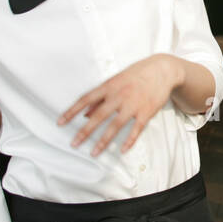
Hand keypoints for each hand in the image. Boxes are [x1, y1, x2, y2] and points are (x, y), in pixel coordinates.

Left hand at [58, 53, 182, 155]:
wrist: (162, 69)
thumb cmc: (137, 74)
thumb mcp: (116, 80)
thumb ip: (101, 97)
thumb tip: (85, 113)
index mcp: (109, 86)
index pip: (85, 99)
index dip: (72, 112)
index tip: (60, 123)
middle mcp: (119, 95)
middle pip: (98, 116)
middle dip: (85, 131)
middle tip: (74, 144)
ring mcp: (133, 104)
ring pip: (115, 125)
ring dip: (104, 141)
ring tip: (94, 152)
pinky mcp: (146, 111)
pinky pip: (136, 129)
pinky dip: (129, 141)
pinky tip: (122, 150)